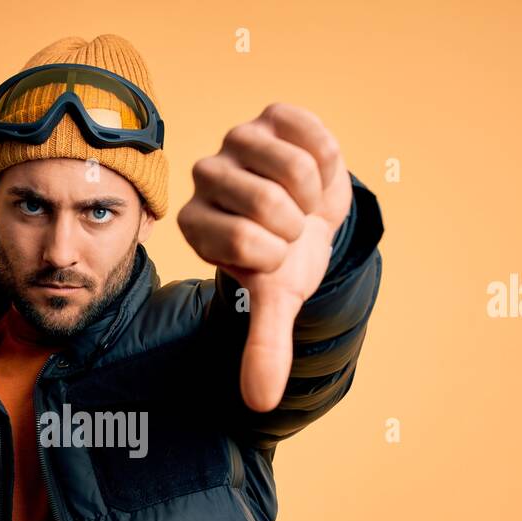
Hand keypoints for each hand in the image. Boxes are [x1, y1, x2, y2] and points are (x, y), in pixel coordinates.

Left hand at [178, 103, 352, 411]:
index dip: (276, 255)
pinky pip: (311, 136)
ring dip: (312, 193)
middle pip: (265, 203)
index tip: (274, 256)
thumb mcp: (276, 301)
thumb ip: (264, 347)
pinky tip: (313, 172)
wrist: (312, 216)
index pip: (244, 243)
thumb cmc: (285, 258)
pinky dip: (326, 160)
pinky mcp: (272, 115)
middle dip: (295, 225)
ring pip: (290, 168)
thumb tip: (261, 404)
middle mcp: (205, 179)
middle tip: (290, 227)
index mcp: (196, 225)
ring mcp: (237, 141)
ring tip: (301, 201)